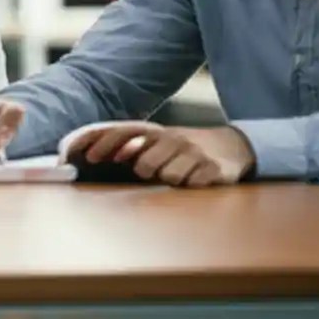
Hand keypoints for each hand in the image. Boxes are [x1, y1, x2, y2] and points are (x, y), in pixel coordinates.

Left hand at [64, 121, 256, 186]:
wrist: (231, 145)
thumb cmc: (184, 148)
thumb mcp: (159, 143)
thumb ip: (131, 147)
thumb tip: (92, 154)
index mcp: (157, 133)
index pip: (125, 133)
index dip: (104, 144)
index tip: (88, 157)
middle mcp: (174, 139)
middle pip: (145, 165)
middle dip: (146, 173)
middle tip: (156, 173)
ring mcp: (195, 153)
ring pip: (170, 177)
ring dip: (172, 181)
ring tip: (180, 175)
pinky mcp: (214, 168)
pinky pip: (194, 185)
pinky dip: (193, 186)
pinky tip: (198, 179)